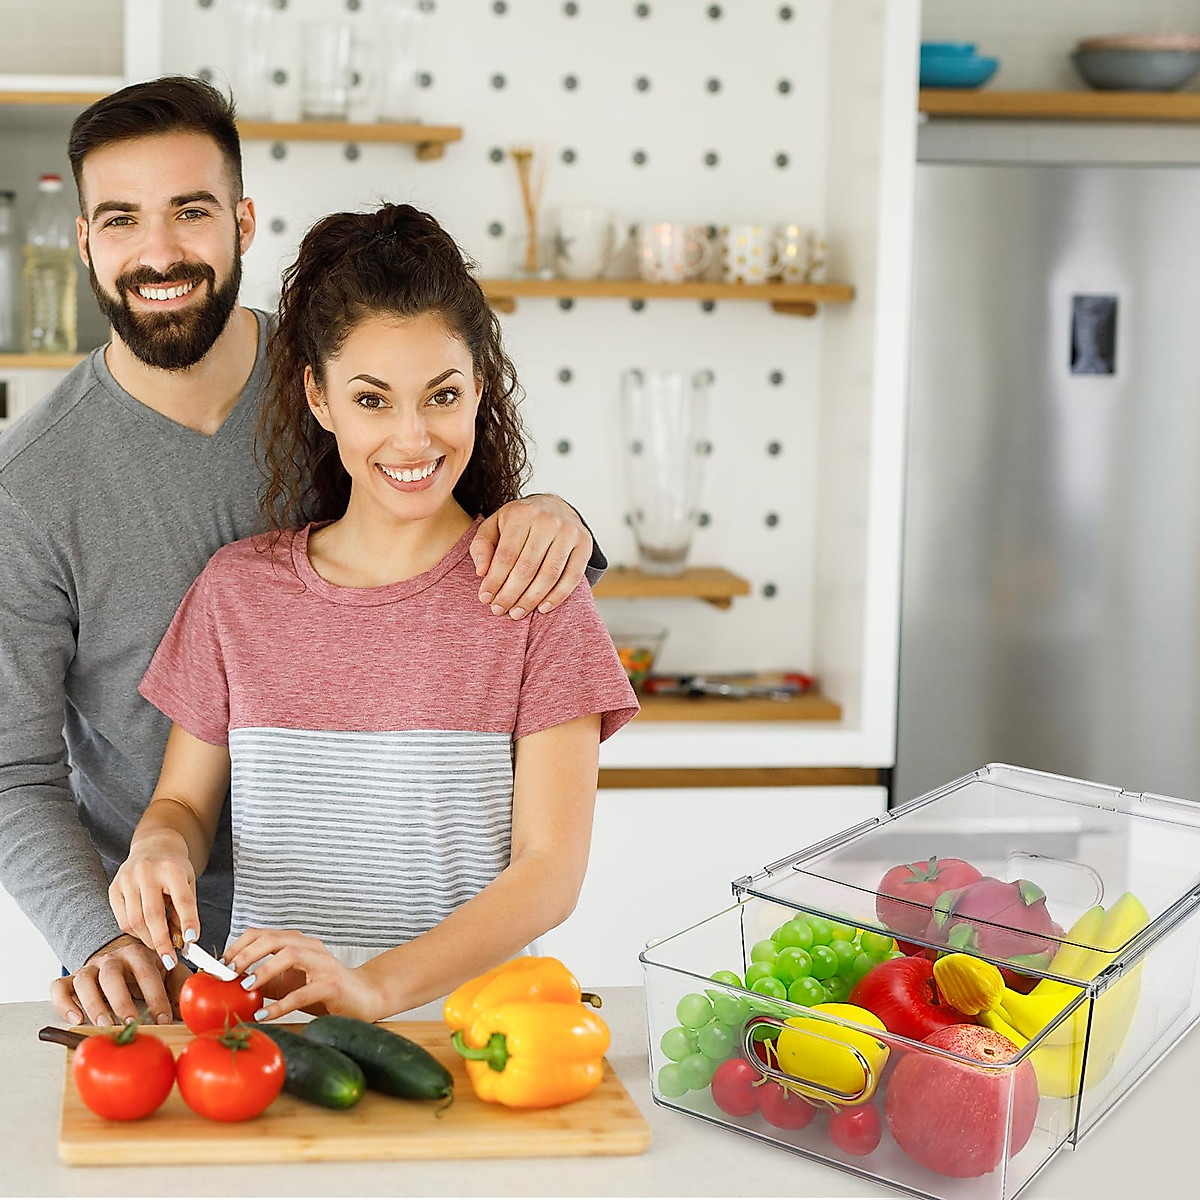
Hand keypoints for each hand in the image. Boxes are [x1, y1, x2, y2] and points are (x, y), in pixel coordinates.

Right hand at [49, 933, 187, 1027]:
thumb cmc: (146, 968)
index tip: (164, 1019)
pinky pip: (59, 988)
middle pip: (112, 975)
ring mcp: (89, 968)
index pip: (148, 972)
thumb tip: (191, 1008)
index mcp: (138, 953)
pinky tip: (75, 1018)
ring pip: (84, 981)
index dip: (156, 996)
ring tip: (104, 1025)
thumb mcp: (167, 970)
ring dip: (94, 1004)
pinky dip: (64, 1003)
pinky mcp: (70, 979)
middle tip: (130, 1023)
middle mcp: (111, 958)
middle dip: (122, 1001)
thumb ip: (179, 984)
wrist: (118, 954)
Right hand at [108, 833, 199, 967]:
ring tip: (161, 947)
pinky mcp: (113, 888)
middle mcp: (147, 871)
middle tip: (171, 960)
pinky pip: (122, 919)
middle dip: (162, 942)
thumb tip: (184, 941)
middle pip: (153, 915)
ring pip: (134, 921)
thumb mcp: (187, 883)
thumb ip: (185, 909)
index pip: (182, 899)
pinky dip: (135, 932)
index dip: (188, 921)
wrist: (154, 846)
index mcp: (172, 868)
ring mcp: (127, 879)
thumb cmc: (175, 869)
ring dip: (148, 940)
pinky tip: (145, 933)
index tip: (192, 941)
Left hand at [224, 927, 384, 1021]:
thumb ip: (265, 981)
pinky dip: (280, 1004)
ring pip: (290, 954)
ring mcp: (322, 964)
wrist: (364, 997)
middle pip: (274, 939)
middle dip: (246, 954)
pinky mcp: (332, 984)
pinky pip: (302, 992)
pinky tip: (263, 1014)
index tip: (219, 964)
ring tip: (244, 986)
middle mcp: (310, 947)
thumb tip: (230, 986)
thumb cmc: (323, 989)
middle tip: (227, 972)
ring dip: (263, 970)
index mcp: (297, 943)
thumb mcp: (288, 983)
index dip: (239, 945)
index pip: (263, 934)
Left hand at [470, 495, 592, 618]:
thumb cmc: (520, 522)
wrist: (556, 507)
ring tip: (517, 612)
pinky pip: (572, 577)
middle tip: (499, 610)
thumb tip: (481, 572)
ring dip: (531, 599)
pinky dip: (557, 596)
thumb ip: (482, 546)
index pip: (506, 555)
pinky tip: (542, 608)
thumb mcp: (494, 525)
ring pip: (549, 575)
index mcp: (522, 513)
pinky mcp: (585, 544)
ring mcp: (569, 532)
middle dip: (510, 593)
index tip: (485, 598)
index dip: (494, 580)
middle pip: (527, 567)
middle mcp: (548, 520)